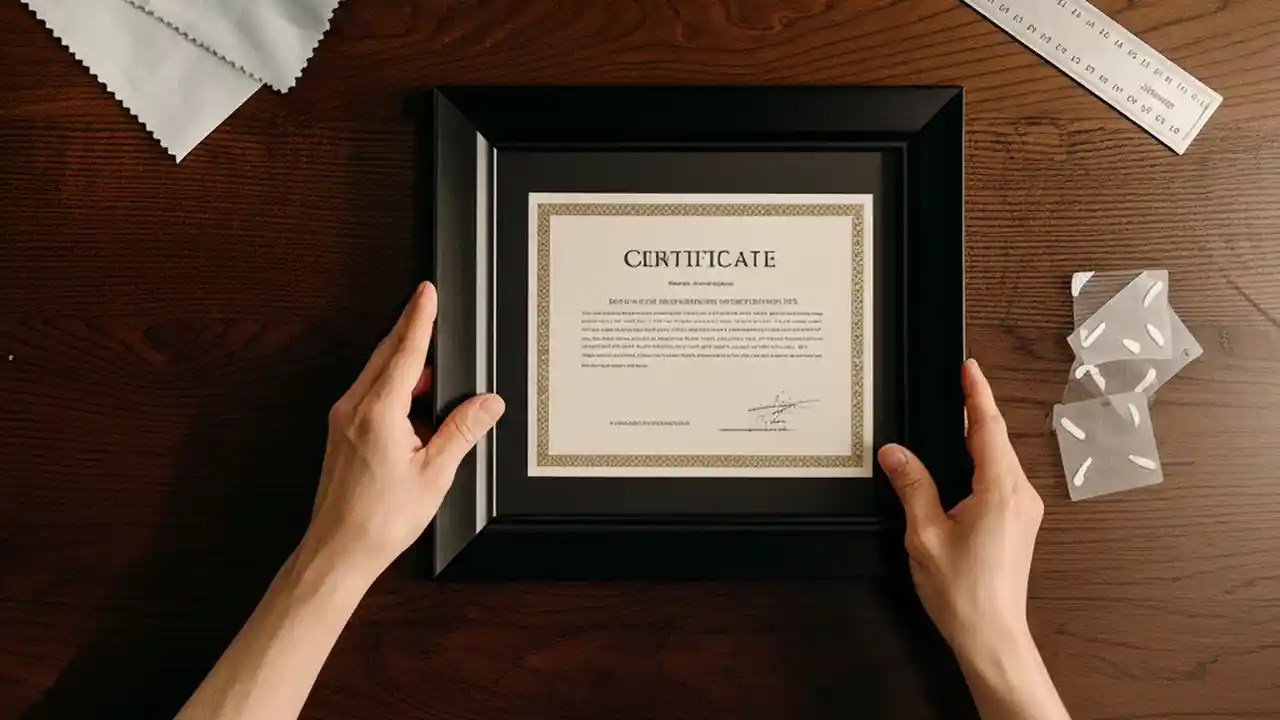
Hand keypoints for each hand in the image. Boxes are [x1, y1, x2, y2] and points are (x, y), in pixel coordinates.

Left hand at [305, 282, 504, 579]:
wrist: (338, 550)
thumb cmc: (379, 519)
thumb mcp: (435, 473)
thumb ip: (462, 431)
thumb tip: (488, 404)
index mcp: (377, 412)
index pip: (404, 351)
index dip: (419, 318)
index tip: (427, 291)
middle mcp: (353, 408)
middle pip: (386, 355)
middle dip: (412, 333)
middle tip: (431, 312)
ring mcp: (343, 420)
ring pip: (377, 375)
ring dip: (405, 366)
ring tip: (436, 380)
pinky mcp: (341, 433)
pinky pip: (369, 395)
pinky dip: (394, 390)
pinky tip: (415, 409)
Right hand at [877, 358, 1044, 666]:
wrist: (992, 635)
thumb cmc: (963, 592)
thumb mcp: (925, 533)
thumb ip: (912, 486)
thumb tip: (895, 453)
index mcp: (1000, 490)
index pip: (988, 427)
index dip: (977, 393)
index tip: (969, 367)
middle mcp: (1020, 495)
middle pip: (996, 439)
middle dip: (976, 410)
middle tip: (957, 383)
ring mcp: (1024, 509)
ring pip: (1000, 459)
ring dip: (979, 437)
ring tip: (958, 415)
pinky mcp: (1019, 523)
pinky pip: (1002, 478)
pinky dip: (982, 461)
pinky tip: (964, 462)